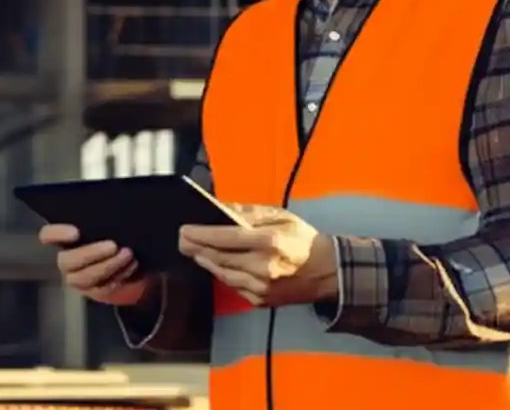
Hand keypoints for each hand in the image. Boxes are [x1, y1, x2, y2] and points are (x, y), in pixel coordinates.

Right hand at [38, 224, 156, 306]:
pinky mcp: (94, 291)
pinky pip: (102, 288)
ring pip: (84, 277)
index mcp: (64, 238)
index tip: (76, 232)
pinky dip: (119, 275)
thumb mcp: (109, 221)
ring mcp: (78, 278)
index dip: (56, 234)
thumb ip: (103, 216)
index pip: (48, 235)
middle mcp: (67, 259)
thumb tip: (110, 208)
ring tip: (128, 254)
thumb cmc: (117, 232)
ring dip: (108, 266)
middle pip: (66, 261)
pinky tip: (131, 265)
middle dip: (91, 253)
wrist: (134, 257)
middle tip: (113, 245)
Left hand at [179, 204, 337, 307]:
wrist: (327, 272)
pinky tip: (217, 265)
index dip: (201, 234)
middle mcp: (263, 266)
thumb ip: (248, 212)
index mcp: (269, 242)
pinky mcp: (260, 300)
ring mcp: (261, 287)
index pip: (226, 237)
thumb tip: (220, 208)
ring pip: (222, 274)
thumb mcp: (279, 216)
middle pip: (218, 257)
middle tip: (182, 240)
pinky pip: (233, 286)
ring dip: (206, 261)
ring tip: (196, 250)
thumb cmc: (301, 240)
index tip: (184, 230)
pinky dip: (223, 274)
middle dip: (196, 248)